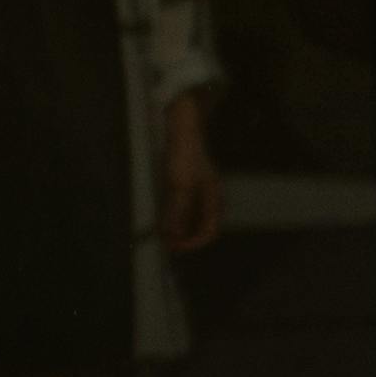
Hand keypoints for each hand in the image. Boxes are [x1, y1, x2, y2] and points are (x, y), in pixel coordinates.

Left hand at [158, 95, 223, 255]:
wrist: (183, 128)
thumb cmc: (185, 155)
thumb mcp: (180, 185)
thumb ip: (177, 212)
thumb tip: (174, 236)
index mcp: (213, 200)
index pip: (208, 231)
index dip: (193, 243)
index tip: (176, 248)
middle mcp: (209, 198)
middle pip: (200, 227)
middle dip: (183, 238)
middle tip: (166, 244)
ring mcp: (199, 191)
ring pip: (190, 218)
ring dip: (177, 228)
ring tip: (162, 233)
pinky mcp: (188, 185)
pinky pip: (183, 207)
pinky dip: (174, 216)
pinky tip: (163, 217)